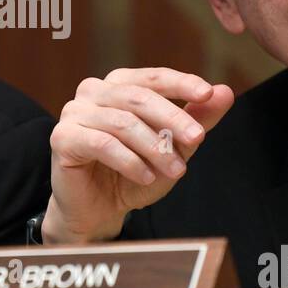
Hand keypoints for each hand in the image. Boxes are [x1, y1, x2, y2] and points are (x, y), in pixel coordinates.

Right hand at [43, 68, 234, 243]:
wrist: (97, 210)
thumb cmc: (133, 174)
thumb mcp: (173, 147)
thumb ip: (196, 120)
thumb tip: (225, 92)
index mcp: (119, 85)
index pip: (154, 77)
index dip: (182, 83)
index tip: (209, 94)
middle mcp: (93, 92)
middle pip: (138, 97)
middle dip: (172, 118)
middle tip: (197, 139)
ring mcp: (74, 113)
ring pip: (122, 123)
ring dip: (154, 148)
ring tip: (175, 170)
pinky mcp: (62, 138)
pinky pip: (102, 144)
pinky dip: (130, 162)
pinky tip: (147, 177)